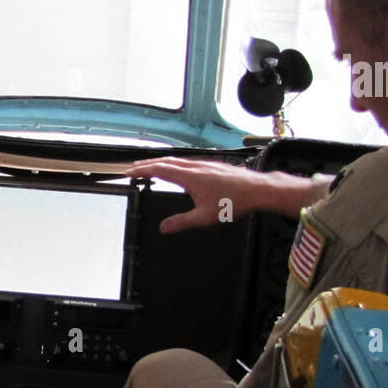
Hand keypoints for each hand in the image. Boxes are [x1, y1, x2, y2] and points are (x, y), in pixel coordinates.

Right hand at [128, 157, 325, 231]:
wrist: (258, 190)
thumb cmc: (235, 201)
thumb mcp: (205, 217)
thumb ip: (182, 222)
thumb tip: (164, 228)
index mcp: (189, 176)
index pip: (159, 170)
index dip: (142, 171)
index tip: (129, 172)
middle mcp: (195, 166)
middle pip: (166, 161)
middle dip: (148, 164)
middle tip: (135, 168)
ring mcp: (205, 164)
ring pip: (177, 160)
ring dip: (161, 163)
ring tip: (152, 168)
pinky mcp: (213, 166)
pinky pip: (188, 161)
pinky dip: (175, 163)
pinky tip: (179, 170)